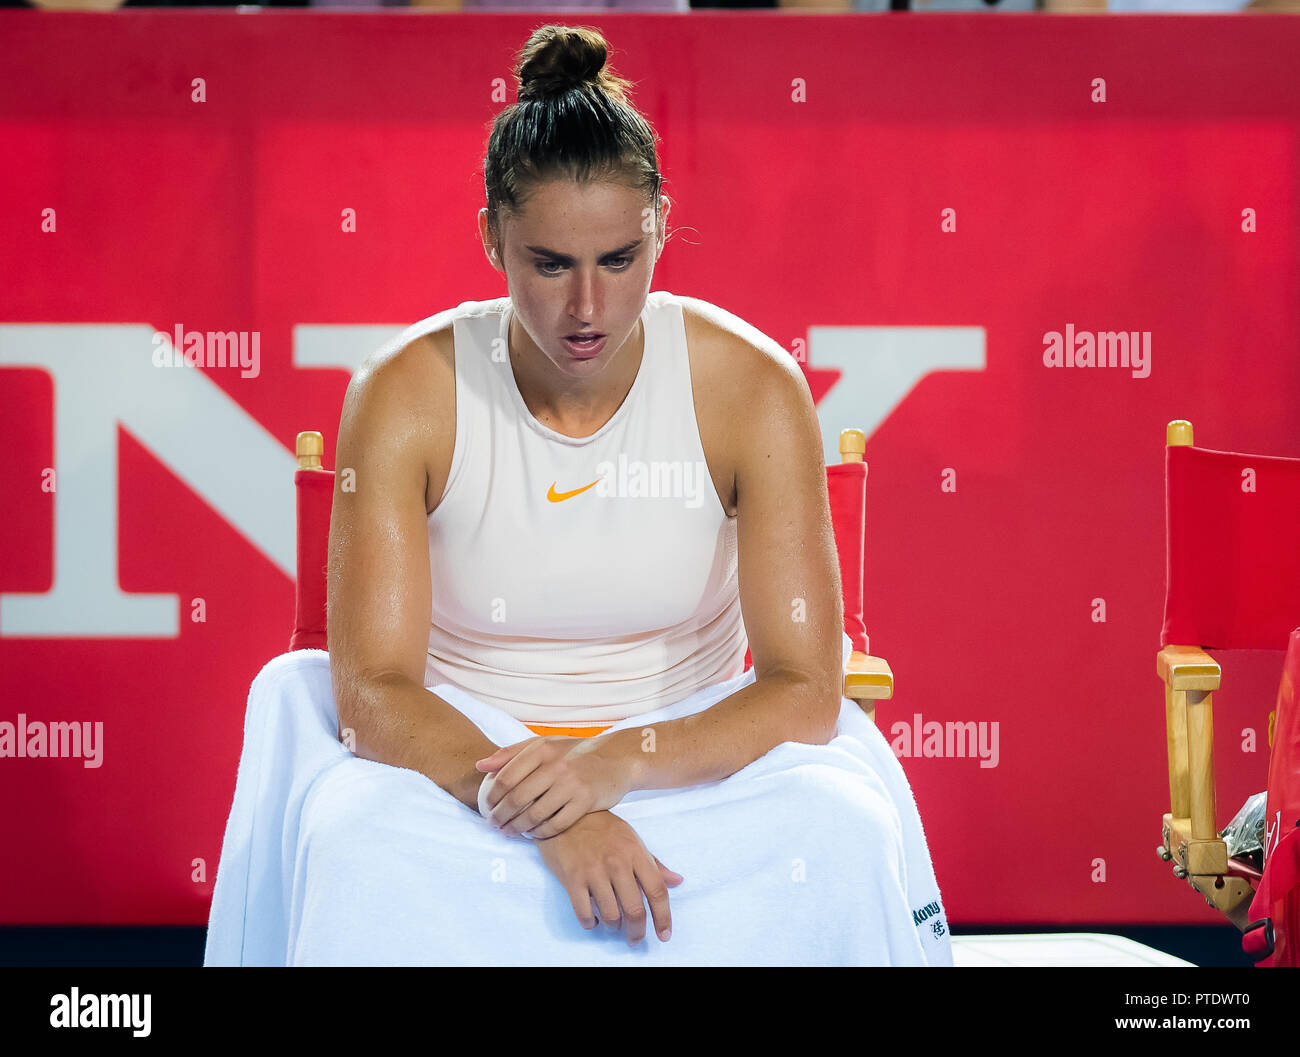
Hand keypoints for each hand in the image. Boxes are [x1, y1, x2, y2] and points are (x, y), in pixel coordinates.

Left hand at [474, 734, 635, 839]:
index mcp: (542, 749)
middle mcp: (556, 766)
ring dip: (517, 828)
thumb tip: (480, 765)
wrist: (616, 758)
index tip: (486, 808)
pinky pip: (556, 825)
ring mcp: (572, 784)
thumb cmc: (574, 753)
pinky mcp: (586, 801)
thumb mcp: (544, 744)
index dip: (492, 797)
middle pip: (517, 799)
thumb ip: (511, 753)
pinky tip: (533, 834)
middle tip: (493, 826)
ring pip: (534, 815)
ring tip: (509, 833)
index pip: (506, 777)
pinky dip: (540, 833)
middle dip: (500, 817)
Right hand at [535, 810, 681, 945]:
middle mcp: (617, 863)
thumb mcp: (632, 839)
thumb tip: (677, 881)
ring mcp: (593, 871)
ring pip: (610, 915)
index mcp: (635, 853)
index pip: (657, 891)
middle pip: (635, 910)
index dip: (663, 917)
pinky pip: (584, 912)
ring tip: (613, 925)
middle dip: (637, 931)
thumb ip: (654, 863)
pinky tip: (594, 920)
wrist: (567, 815)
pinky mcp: (572, 878)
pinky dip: (591, 923)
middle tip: (635, 939)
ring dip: (613, 927)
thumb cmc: (602, 828)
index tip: (664, 935)